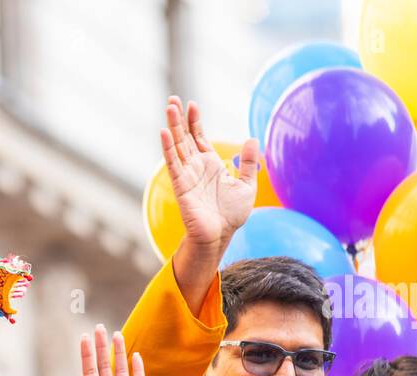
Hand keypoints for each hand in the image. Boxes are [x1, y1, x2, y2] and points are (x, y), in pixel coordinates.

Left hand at [72, 325, 148, 375]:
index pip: (89, 371)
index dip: (86, 354)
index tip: (84, 337)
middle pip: (103, 365)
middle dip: (101, 347)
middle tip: (98, 327)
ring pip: (120, 370)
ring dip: (118, 353)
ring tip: (116, 334)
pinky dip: (137, 369)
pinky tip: (135, 356)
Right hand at [160, 96, 257, 252]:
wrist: (221, 235)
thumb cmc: (232, 215)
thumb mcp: (247, 185)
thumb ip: (249, 163)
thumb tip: (252, 139)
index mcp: (210, 164)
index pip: (198, 137)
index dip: (194, 121)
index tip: (192, 104)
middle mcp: (196, 167)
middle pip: (184, 137)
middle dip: (178, 118)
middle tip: (173, 99)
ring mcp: (187, 175)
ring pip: (177, 146)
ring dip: (172, 127)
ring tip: (169, 107)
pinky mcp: (181, 185)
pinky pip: (173, 163)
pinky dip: (168, 148)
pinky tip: (164, 133)